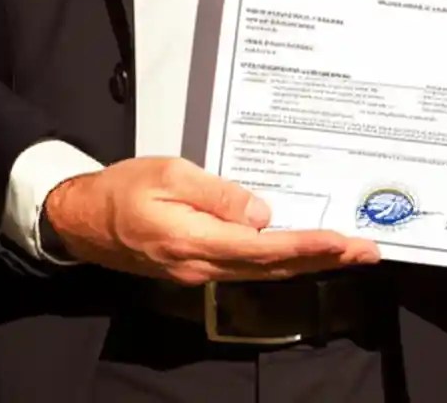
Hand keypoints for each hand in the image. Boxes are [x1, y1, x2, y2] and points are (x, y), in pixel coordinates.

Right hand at [44, 157, 378, 284]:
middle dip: (325, 258)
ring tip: (350, 252)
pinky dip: (284, 260)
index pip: (265, 248)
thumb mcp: (169, 174)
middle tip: (368, 250)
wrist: (79, 219)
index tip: (343, 241)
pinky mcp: (199, 267)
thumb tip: (262, 213)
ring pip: (266, 270)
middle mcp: (203, 266)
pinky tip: (306, 251)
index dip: (308, 245)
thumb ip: (217, 194)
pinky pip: (250, 266)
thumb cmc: (121, 190)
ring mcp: (201, 272)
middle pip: (275, 266)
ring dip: (310, 261)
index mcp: (196, 242)